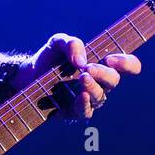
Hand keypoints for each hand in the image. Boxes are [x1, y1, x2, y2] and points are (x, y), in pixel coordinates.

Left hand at [22, 33, 141, 121]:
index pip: (128, 66)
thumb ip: (72, 43)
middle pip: (113, 81)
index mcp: (102, 64)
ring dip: (93, 88)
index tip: (111, 59)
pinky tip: (80, 97)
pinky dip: (84, 105)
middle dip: (103, 74)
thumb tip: (81, 61)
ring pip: (100, 97)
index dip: (127, 64)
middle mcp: (99, 83)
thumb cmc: (48, 58)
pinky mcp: (73, 112)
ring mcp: (88, 99)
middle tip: (88, 69)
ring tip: (82, 78)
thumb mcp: (57, 42)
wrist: (25, 76)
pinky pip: (85, 112)